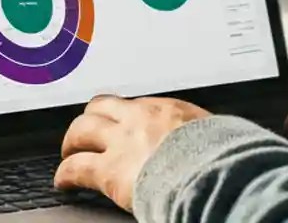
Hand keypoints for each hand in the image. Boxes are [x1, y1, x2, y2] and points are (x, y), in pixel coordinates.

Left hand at [55, 94, 210, 210]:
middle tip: (85, 132)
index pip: (135, 105)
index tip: (121, 121)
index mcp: (167, 110)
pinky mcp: (108, 171)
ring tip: (69, 153)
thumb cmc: (221, 157)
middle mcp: (139, 119)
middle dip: (90, 119)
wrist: (212, 174)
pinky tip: (63, 182)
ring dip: (73, 142)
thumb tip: (224, 138)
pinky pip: (76, 167)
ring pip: (81, 129)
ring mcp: (121, 142)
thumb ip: (205, 133)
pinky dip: (65, 174)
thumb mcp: (217, 133)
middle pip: (101, 107)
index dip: (122, 114)